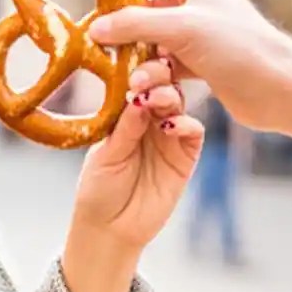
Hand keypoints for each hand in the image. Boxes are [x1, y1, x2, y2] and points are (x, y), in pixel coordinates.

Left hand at [62, 79, 203, 291]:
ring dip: (169, 97)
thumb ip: (124, 128)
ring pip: (178, 104)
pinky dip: (185, 124)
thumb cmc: (99, 188)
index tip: (132, 62)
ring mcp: (168, 136)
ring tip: (155, 99)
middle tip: (147, 78)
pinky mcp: (184, 156)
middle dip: (156, 77)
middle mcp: (148, 119)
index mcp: (125, 113)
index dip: (137, 70)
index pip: (136, 82)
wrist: (110, 229)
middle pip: (160, 86)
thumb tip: (137, 97)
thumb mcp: (106, 155)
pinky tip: (171, 125)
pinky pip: (192, 132)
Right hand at [89, 0, 291, 145]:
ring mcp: (196, 32)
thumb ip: (134, 25)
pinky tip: (144, 89)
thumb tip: (95, 28)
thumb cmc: (238, 46)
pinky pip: (164, 64)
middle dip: (125, 35)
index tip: (90, 15)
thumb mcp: (180, 28)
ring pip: (151, 42)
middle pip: (142, 12)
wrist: (281, 88)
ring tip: (133, 81)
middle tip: (103, 54)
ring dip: (140, 61)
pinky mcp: (199, 62)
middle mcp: (193, 0)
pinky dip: (154, 75)